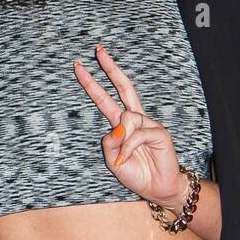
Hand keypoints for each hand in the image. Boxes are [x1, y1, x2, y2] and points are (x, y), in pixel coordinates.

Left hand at [73, 44, 185, 210]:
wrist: (157, 189)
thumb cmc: (136, 173)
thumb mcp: (112, 160)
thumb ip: (110, 143)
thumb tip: (116, 128)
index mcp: (121, 124)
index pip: (106, 98)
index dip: (93, 83)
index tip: (80, 67)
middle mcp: (135, 119)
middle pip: (123, 87)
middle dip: (110, 68)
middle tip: (98, 51)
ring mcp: (148, 124)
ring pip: (127, 118)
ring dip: (122, 139)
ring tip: (123, 158)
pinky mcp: (159, 132)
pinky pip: (138, 133)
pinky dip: (129, 147)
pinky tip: (127, 157)